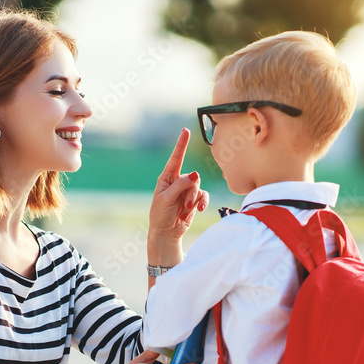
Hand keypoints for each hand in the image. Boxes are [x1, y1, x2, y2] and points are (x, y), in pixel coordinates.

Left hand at [149, 129, 209, 250]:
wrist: (166, 232)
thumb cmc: (160, 214)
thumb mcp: (166, 198)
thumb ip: (180, 185)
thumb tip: (196, 174)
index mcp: (166, 178)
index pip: (175, 158)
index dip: (181, 144)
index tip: (186, 131)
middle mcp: (177, 181)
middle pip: (192, 178)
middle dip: (190, 193)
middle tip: (184, 206)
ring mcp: (187, 190)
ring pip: (198, 188)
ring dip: (193, 201)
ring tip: (186, 211)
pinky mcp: (194, 200)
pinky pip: (203, 196)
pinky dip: (202, 203)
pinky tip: (198, 210)